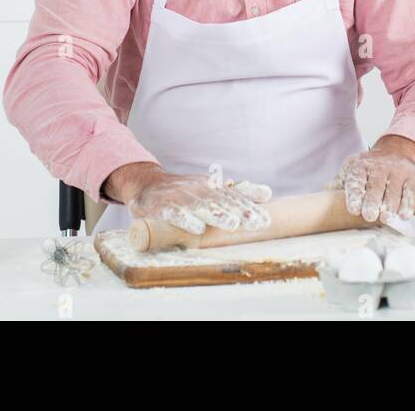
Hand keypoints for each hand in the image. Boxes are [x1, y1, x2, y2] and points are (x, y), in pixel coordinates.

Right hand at [125, 170, 273, 235]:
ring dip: (216, 215)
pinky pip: (174, 214)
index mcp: (213, 188)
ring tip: (231, 224)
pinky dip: (185, 220)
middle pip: (222, 201)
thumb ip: (239, 192)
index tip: (265, 221)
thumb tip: (267, 193)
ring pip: (201, 206)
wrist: (147, 185)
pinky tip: (196, 229)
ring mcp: (180, 199)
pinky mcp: (162, 208)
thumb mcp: (213, 188)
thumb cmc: (186, 191)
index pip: (234, 198)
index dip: (250, 209)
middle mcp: (199, 191)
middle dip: (239, 211)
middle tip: (255, 222)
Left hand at [326, 137, 414, 225]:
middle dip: (372, 202)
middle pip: (376, 188)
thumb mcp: (354, 169)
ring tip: (386, 218)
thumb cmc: (372, 167)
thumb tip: (327, 190)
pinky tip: (403, 215)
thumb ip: (341, 182)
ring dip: (390, 206)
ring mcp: (398, 172)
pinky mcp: (414, 178)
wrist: (399, 150)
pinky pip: (411, 193)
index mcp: (361, 166)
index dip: (355, 195)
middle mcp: (380, 167)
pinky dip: (408, 205)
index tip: (354, 209)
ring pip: (394, 192)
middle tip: (369, 216)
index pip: (357, 181)